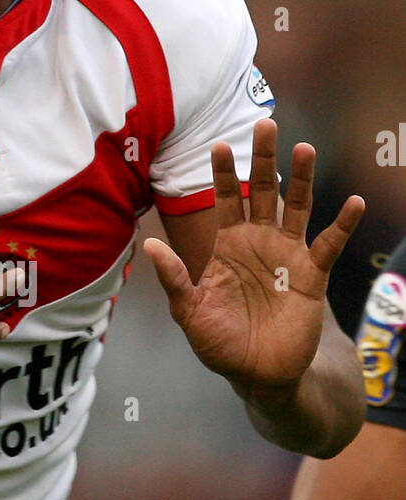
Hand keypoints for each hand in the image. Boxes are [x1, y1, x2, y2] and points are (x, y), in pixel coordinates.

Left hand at [143, 119, 364, 389]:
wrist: (257, 375)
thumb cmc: (221, 343)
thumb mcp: (189, 312)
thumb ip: (173, 278)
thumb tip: (147, 247)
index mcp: (227, 246)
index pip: (224, 199)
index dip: (221, 173)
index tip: (218, 144)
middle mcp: (259, 242)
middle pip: (262, 191)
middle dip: (263, 159)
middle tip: (266, 124)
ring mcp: (287, 255)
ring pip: (297, 207)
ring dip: (302, 179)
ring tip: (304, 149)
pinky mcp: (312, 275)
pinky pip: (329, 244)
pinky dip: (342, 224)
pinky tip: (352, 202)